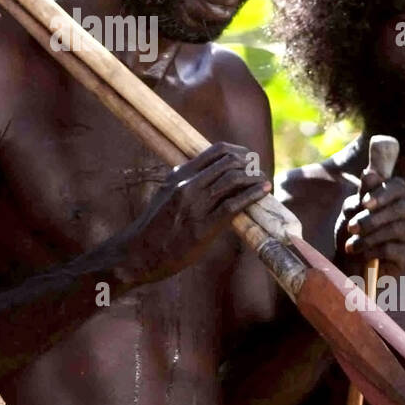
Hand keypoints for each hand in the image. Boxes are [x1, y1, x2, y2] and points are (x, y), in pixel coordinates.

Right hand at [120, 142, 270, 285]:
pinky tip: (263, 193)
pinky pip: (233, 205)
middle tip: (260, 172)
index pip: (215, 151)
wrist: (139, 253)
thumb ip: (185, 182)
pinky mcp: (202, 227)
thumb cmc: (155, 226)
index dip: (239, 151)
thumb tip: (210, 175)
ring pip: (233, 180)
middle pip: (229, 162)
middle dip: (250, 164)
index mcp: (179, 174)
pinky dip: (252, 196)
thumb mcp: (166, 193)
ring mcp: (195, 205)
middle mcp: (187, 185)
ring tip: (265, 182)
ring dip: (255, 179)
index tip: (249, 158)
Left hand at [333, 167, 404, 273]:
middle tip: (351, 228)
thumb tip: (369, 173)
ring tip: (352, 245)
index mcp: (400, 196)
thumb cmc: (355, 231)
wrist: (353, 263)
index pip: (399, 187)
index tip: (364, 203)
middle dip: (371, 219)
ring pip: (396, 229)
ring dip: (369, 238)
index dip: (382, 194)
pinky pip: (395, 250)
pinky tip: (364, 255)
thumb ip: (363, 193)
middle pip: (399, 209)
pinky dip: (374, 252)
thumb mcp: (353, 209)